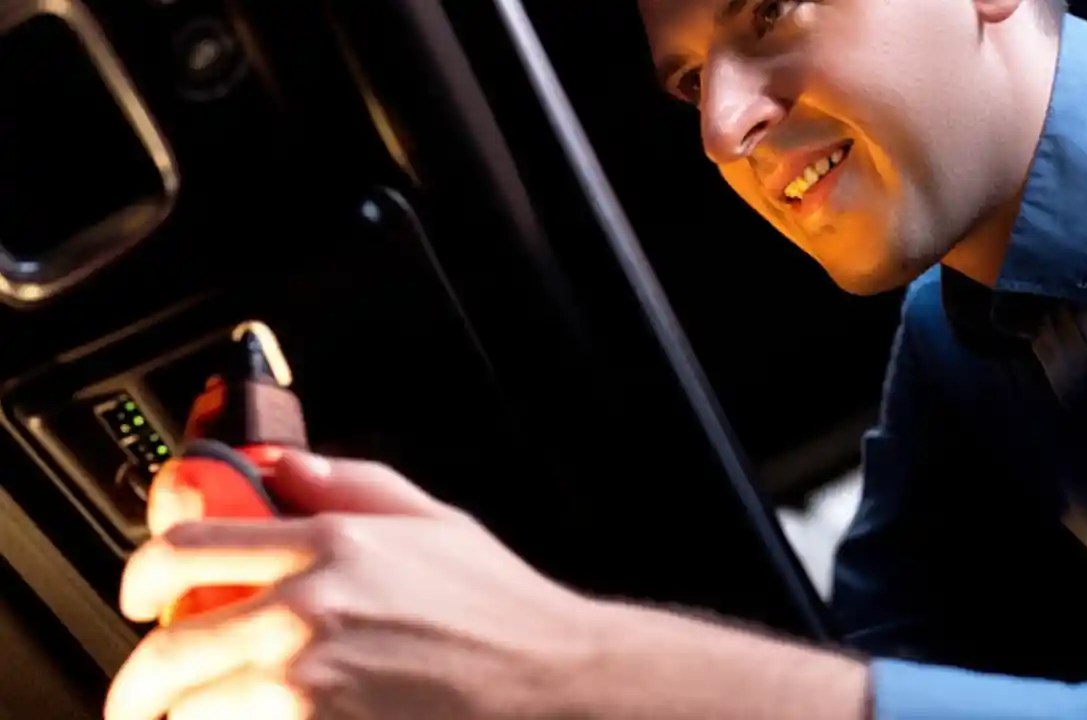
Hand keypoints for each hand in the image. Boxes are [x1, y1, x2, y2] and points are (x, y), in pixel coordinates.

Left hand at [104, 452, 602, 719]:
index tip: (140, 594)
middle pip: (167, 644)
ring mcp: (306, 683)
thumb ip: (345, 483)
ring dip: (189, 717)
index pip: (186, 546)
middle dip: (139, 678)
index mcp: (328, 545)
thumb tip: (281, 467)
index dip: (142, 574)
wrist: (551, 685)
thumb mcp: (431, 520)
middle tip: (143, 691)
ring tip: (211, 716)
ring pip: (191, 709)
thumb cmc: (500, 612)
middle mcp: (305, 612)